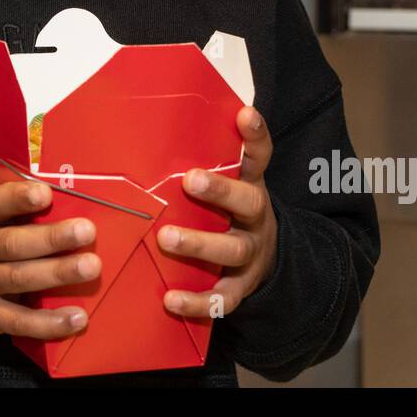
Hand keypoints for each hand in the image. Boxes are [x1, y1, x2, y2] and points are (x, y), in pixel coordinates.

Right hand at [0, 158, 99, 339]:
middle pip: (14, 245)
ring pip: (20, 280)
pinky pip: (16, 321)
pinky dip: (47, 323)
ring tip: (90, 267)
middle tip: (86, 231)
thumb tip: (10, 156)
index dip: (19, 198)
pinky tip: (76, 318)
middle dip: (52, 239)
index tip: (45, 193)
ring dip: (57, 275)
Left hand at [157, 105, 277, 318]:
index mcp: (251, 185)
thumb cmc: (228, 212)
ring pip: (232, 249)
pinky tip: (170, 299)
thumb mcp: (228, 183)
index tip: (245, 114)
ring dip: (199, 244)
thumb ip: (204, 162)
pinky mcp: (240, 287)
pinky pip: (222, 298)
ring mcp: (250, 253)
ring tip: (166, 238)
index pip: (258, 157)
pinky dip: (196, 301)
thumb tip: (151, 127)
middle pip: (247, 202)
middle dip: (220, 191)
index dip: (255, 135)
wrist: (265, 259)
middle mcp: (255, 217)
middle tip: (191, 179)